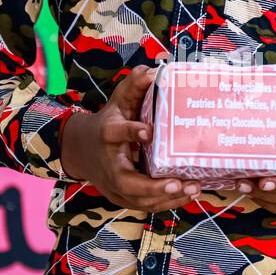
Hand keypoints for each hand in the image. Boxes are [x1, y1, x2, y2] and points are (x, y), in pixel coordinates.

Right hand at [59, 65, 202, 211]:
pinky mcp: (122, 198)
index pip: (115, 133)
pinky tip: (189, 196)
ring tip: (193, 189)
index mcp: (106, 135)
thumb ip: (134, 87)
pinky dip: (167, 203)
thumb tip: (153, 69)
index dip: (131, 132)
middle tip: (178, 183)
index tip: (149, 131)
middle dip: (153, 186)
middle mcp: (108, 164)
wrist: (82, 150)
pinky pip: (145, 205)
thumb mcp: (119, 102)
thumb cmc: (109, 123)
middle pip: (127, 181)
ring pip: (139, 198)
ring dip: (166, 198)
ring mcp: (113, 185)